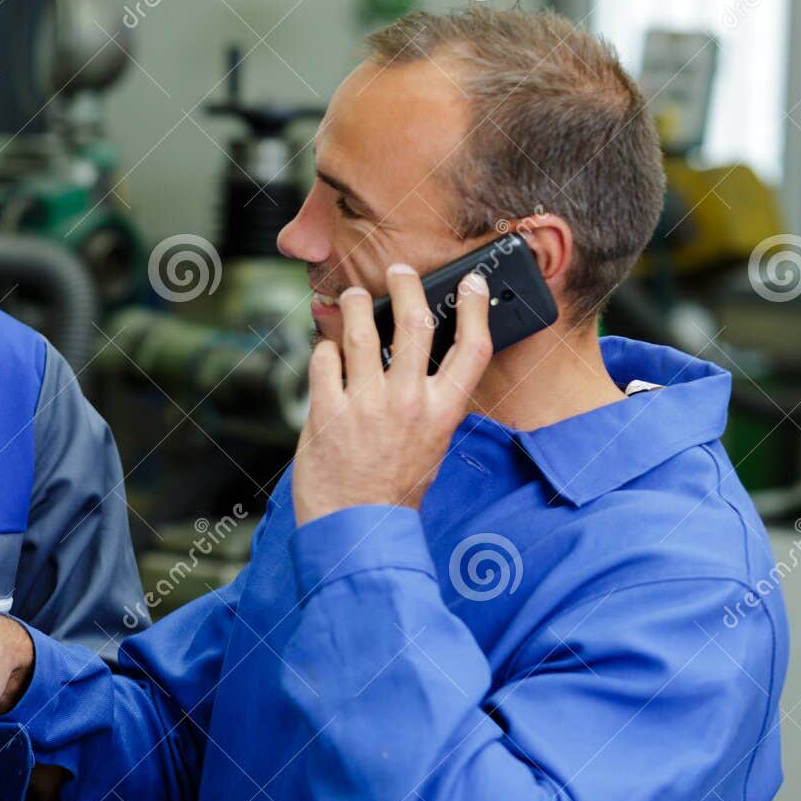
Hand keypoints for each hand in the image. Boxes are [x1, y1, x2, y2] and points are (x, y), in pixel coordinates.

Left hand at [293, 263, 491, 524]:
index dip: (476, 309)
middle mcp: (407, 403)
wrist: (356, 529)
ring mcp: (366, 405)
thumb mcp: (430, 447)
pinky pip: (324, 360)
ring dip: (356, 304)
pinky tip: (326, 348)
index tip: (473, 284)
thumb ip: (428, 406)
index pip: (472, 348)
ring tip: (353, 295)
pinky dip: (323, 348)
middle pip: (414, 323)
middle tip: (399, 271)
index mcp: (442, 413)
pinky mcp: (327, 411)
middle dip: (406, 286)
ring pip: (361, 333)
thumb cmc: (393, 492)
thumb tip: (420, 366)